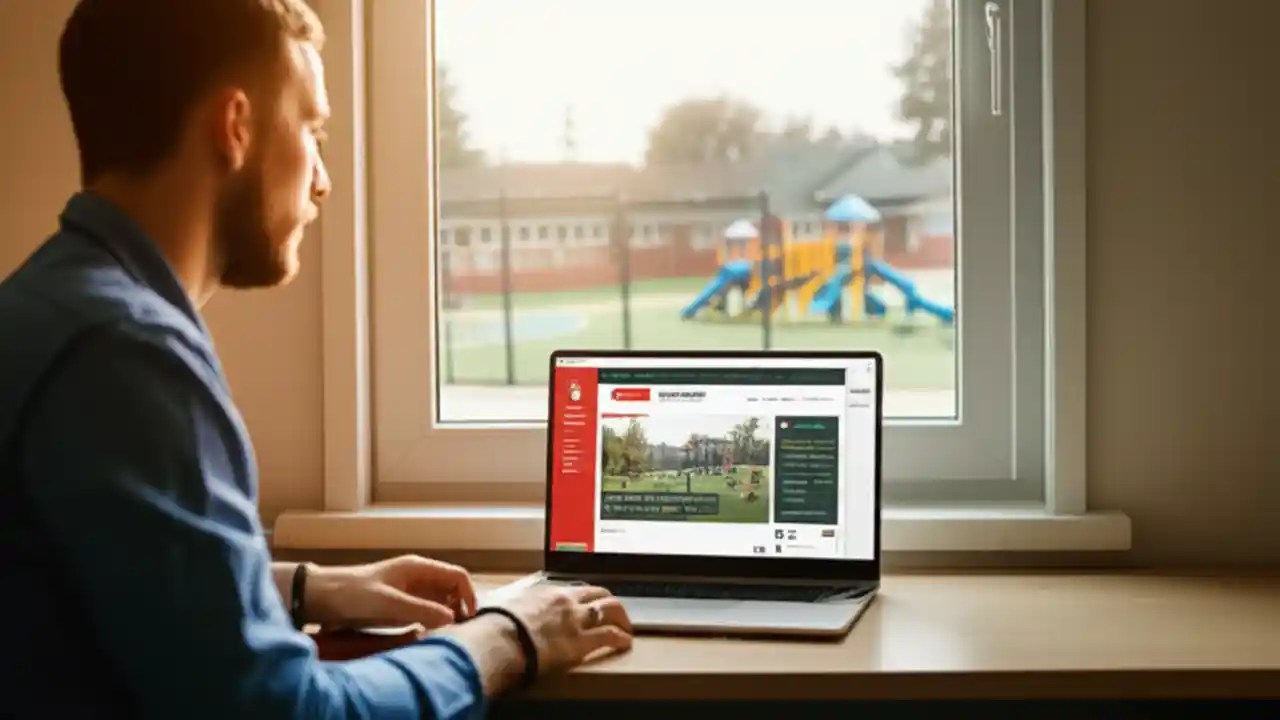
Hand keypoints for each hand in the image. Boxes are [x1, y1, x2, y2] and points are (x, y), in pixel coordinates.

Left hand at [304, 555, 476, 629]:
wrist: (322, 597)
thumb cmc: (353, 595)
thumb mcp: (388, 603)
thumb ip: (421, 610)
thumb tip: (452, 618)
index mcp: (418, 568)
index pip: (457, 576)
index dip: (468, 594)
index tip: (469, 618)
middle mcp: (418, 577)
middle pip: (452, 589)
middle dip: (459, 607)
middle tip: (458, 631)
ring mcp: (409, 591)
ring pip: (441, 602)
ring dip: (447, 616)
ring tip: (445, 635)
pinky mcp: (400, 606)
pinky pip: (426, 612)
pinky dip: (433, 622)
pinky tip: (429, 636)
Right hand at [430, 583, 632, 695]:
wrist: (496, 642)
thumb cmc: (489, 629)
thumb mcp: (494, 611)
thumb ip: (496, 612)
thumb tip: (471, 619)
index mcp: (542, 591)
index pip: (570, 587)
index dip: (582, 594)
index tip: (586, 599)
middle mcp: (563, 600)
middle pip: (597, 592)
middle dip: (608, 600)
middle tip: (614, 609)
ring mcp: (575, 619)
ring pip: (611, 610)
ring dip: (622, 617)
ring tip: (626, 626)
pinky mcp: (582, 641)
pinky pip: (611, 635)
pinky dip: (621, 637)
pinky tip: (625, 642)